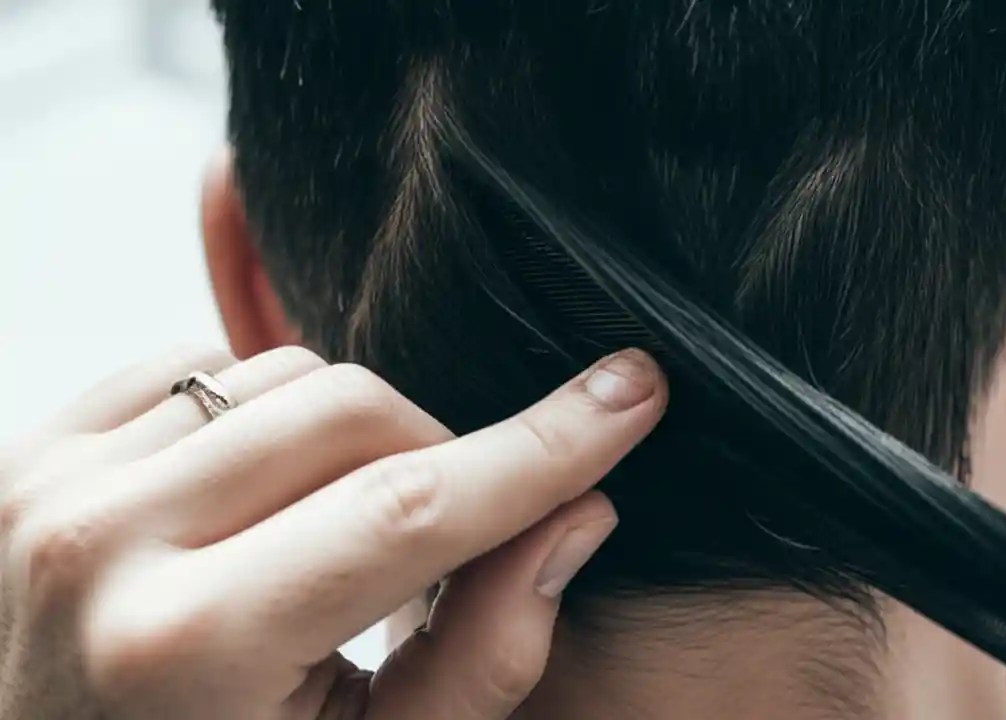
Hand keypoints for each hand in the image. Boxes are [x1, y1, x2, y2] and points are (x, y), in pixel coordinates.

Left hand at [0, 345, 665, 719]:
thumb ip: (485, 654)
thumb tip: (579, 515)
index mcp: (185, 650)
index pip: (410, 507)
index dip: (544, 446)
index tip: (632, 392)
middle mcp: (96, 548)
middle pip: (354, 411)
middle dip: (440, 457)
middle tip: (451, 532)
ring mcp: (46, 487)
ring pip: (282, 370)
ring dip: (351, 436)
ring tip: (343, 527)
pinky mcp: (30, 454)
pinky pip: (199, 363)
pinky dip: (262, 409)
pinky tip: (268, 492)